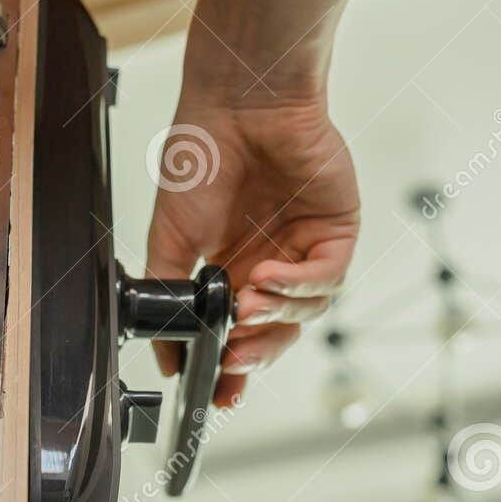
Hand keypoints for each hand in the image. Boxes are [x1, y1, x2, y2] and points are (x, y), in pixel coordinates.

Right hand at [145, 96, 359, 407]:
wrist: (237, 105)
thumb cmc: (201, 157)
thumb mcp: (171, 237)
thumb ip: (171, 295)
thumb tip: (164, 352)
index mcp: (230, 270)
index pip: (238, 334)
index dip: (230, 369)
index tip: (216, 395)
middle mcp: (270, 264)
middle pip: (276, 333)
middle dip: (255, 354)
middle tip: (232, 363)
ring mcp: (305, 248)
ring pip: (305, 311)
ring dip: (276, 316)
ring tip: (246, 306)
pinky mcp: (336, 230)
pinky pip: (327, 277)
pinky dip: (299, 286)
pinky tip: (268, 279)